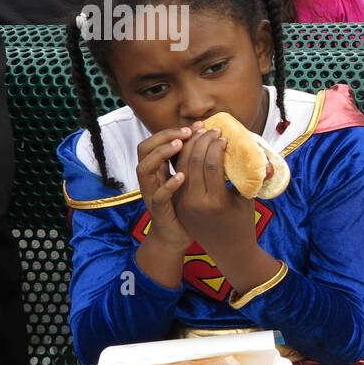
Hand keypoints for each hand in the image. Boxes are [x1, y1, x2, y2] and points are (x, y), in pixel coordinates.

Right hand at [135, 126, 195, 250]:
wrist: (176, 237)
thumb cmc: (186, 208)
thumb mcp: (190, 182)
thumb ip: (196, 165)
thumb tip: (219, 144)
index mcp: (159, 170)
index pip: (156, 142)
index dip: (173, 131)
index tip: (197, 126)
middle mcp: (151, 179)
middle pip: (144, 149)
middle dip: (165, 137)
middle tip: (188, 131)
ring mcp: (152, 194)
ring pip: (144, 168)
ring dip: (161, 154)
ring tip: (179, 145)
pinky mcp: (158, 210)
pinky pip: (158, 196)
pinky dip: (168, 184)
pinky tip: (182, 176)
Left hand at [171, 125, 257, 260]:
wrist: (227, 250)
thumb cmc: (243, 222)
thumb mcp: (248, 200)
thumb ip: (251, 178)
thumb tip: (263, 157)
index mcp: (216, 201)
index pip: (212, 164)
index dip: (216, 146)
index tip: (224, 136)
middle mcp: (196, 202)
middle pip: (194, 161)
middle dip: (202, 141)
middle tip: (212, 130)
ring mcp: (184, 203)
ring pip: (182, 166)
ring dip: (190, 147)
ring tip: (200, 134)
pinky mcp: (178, 202)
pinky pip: (178, 175)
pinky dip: (183, 159)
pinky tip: (191, 147)